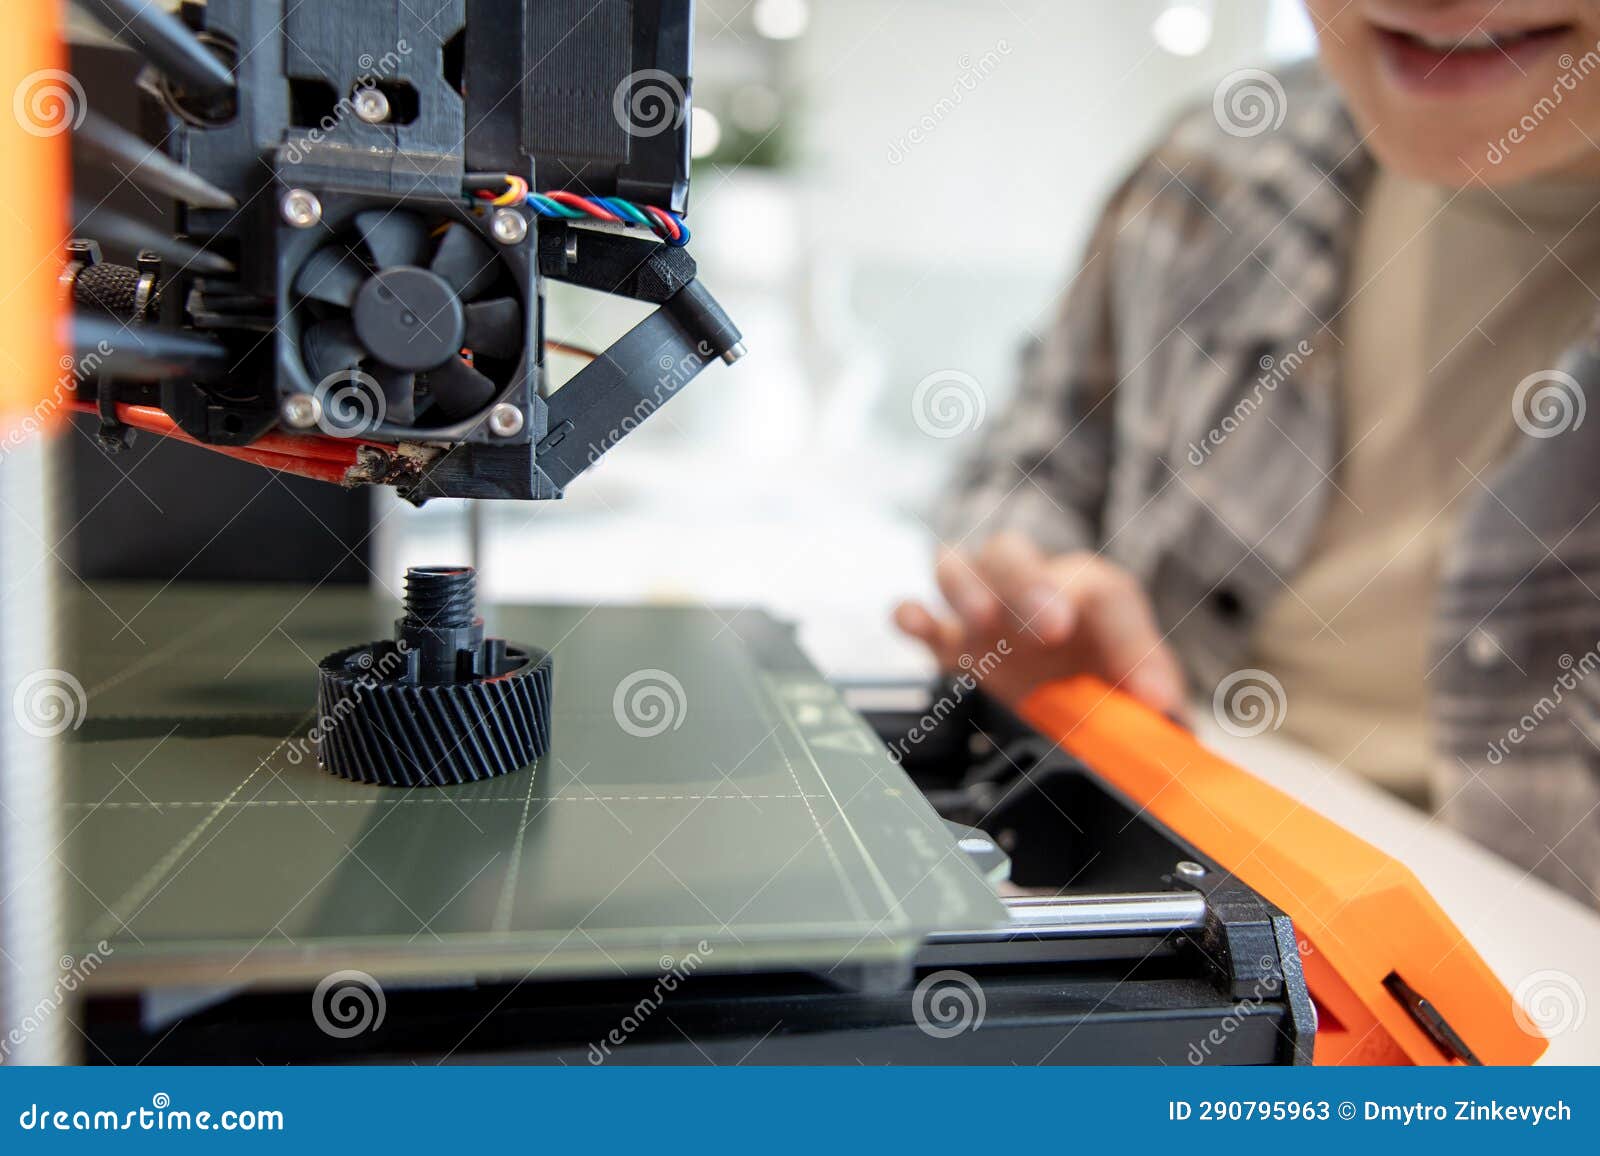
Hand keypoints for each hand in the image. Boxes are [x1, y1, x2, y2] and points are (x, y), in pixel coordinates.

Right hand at [893, 532, 1188, 716]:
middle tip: (1052, 626)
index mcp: (1091, 593)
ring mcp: (981, 607)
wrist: (1063, 681)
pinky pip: (917, 612)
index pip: (1106, 595)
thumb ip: (1153, 685)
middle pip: (1015, 554)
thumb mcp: (1141, 681)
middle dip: (1030, 583)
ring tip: (982, 620)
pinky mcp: (947, 640)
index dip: (1122, 637)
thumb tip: (1159, 704)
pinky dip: (911, 614)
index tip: (1139, 688)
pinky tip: (915, 622)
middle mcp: (1030, 586)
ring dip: (966, 586)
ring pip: (958, 564)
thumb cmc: (1100, 671)